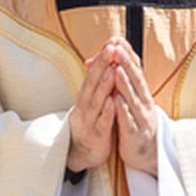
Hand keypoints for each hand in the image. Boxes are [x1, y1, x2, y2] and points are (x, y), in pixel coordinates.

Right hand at [67, 46, 118, 171]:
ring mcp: (88, 121)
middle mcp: (84, 106)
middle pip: (93, 82)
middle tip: (111, 48)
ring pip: (96, 101)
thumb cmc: (91, 122)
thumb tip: (104, 60)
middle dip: (102, 65)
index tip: (112, 42)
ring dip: (104, 85)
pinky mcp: (96, 136)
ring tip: (112, 70)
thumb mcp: (94, 101)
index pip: (94, 73)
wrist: (82, 153)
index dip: (102, 58)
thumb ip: (98, 83)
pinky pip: (101, 123)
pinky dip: (106, 112)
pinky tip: (113, 102)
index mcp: (86, 96)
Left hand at [106, 40, 162, 173]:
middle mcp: (144, 101)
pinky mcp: (135, 133)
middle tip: (117, 49)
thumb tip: (106, 60)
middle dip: (126, 64)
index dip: (127, 55)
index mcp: (141, 92)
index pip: (135, 69)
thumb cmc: (136, 122)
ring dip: (124, 84)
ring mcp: (141, 117)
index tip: (118, 39)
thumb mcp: (129, 99)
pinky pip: (128, 120)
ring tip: (116, 70)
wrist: (147, 152)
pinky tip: (116, 101)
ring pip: (132, 98)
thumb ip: (119, 81)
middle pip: (135, 79)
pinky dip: (122, 110)